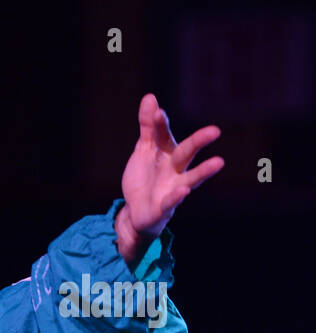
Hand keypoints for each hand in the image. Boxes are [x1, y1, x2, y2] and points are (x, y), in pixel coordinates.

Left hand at [120, 93, 223, 238]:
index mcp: (167, 153)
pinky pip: (172, 202)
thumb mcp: (144, 150)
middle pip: (187, 152)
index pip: (164, 136)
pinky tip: (184, 190)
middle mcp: (174, 168)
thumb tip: (150, 96)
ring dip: (204, 171)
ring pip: (192, 178)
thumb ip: (148, 127)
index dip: (160, 125)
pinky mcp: (164, 207)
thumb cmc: (146, 176)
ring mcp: (172, 187)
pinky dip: (178, 196)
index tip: (157, 112)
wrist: (137, 210)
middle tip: (215, 130)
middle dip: (199, 142)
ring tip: (219, 162)